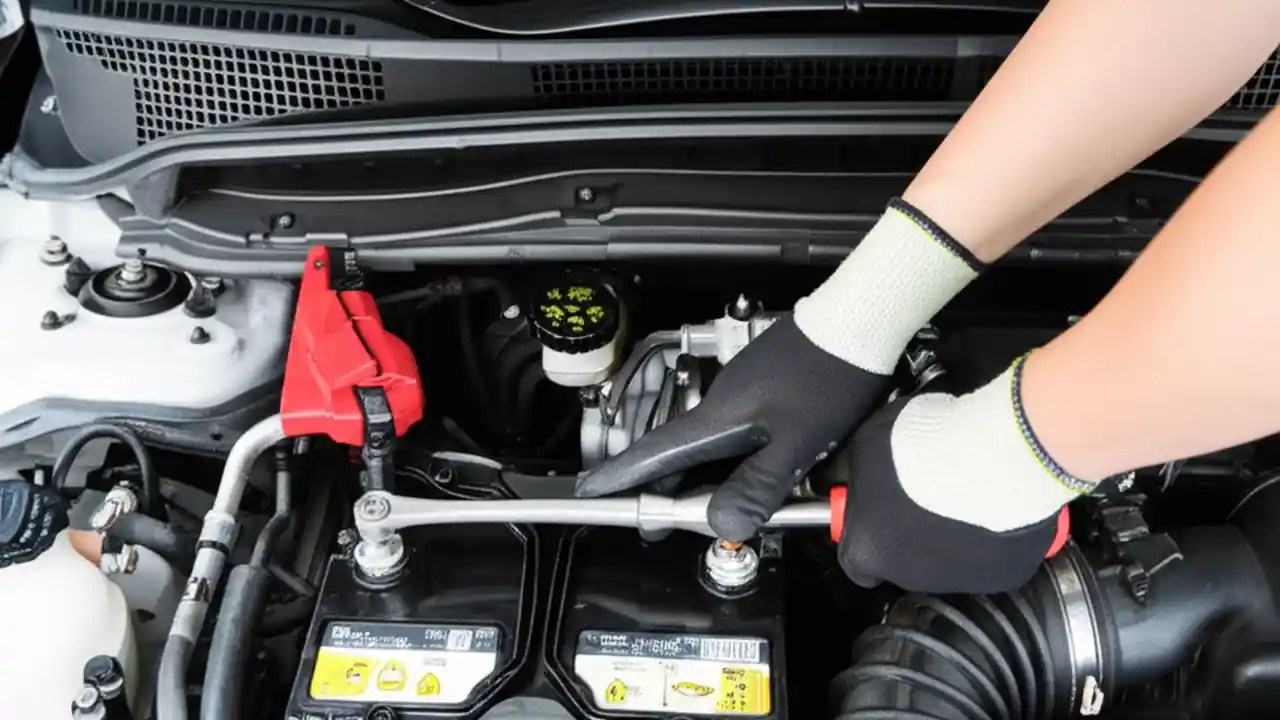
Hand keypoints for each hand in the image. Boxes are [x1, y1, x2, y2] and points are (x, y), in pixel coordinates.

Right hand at [576, 198, 985, 541]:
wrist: (860, 320)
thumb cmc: (830, 377)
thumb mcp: (796, 443)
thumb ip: (758, 486)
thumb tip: (722, 522)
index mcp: (719, 418)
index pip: (656, 454)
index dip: (623, 478)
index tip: (593, 493)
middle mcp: (722, 402)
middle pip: (678, 452)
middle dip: (663, 489)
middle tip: (654, 520)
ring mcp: (742, 390)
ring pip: (708, 443)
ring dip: (699, 475)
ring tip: (699, 505)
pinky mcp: (764, 385)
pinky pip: (733, 429)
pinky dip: (728, 456)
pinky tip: (750, 469)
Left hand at [836, 360, 1081, 592]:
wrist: (996, 453)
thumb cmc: (930, 447)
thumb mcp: (868, 443)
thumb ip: (862, 472)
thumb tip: (868, 471)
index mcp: (869, 550)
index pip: (855, 556)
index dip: (868, 529)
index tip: (877, 511)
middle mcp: (911, 576)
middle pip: (903, 560)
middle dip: (912, 531)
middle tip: (925, 493)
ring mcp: (960, 580)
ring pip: (948, 562)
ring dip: (951, 535)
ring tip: (964, 493)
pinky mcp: (1003, 576)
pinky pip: (990, 558)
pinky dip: (990, 538)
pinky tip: (993, 506)